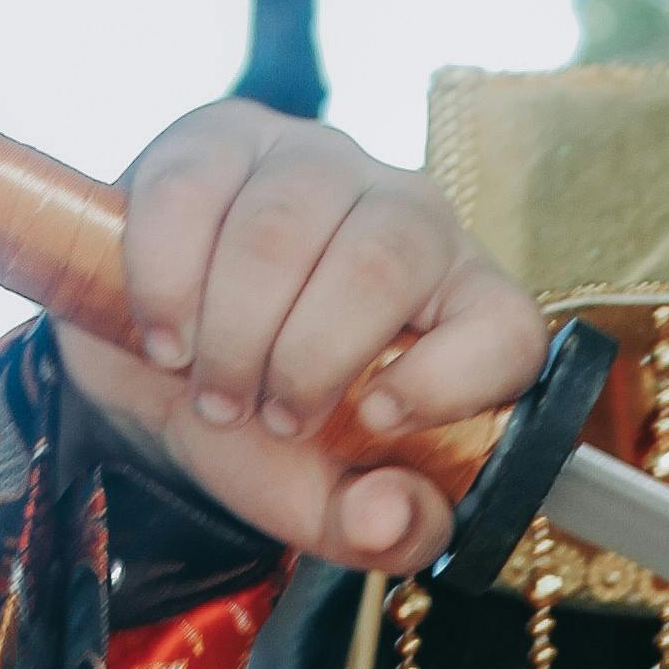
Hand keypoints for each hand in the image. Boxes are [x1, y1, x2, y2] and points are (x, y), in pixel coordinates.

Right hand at [58, 100, 550, 574]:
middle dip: (307, 358)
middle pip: (382, 262)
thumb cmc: (268, 432)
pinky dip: (167, 280)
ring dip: (232, 329)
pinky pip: (193, 191)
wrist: (162, 373)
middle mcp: (405, 217)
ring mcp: (315, 163)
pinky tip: (164, 335)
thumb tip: (392, 517)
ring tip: (209, 390)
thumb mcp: (326, 504)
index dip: (451, 377)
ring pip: (283, 226)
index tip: (375, 417)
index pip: (506, 327)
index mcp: (462, 310)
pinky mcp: (221, 137)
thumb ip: (380, 530)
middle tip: (266, 418)